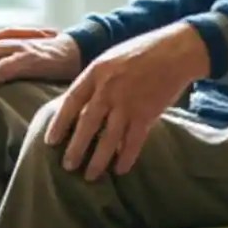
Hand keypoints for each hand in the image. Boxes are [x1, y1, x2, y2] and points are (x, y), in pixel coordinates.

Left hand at [45, 23, 208, 180]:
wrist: (176, 51)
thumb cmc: (142, 52)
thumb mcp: (110, 58)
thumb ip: (95, 80)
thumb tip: (77, 104)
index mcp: (96, 72)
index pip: (71, 101)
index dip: (59, 122)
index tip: (51, 141)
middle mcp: (109, 89)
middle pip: (87, 124)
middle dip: (75, 148)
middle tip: (67, 166)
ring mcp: (128, 103)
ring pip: (108, 138)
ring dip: (98, 160)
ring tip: (90, 175)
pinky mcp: (147, 114)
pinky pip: (133, 142)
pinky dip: (126, 158)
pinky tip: (120, 170)